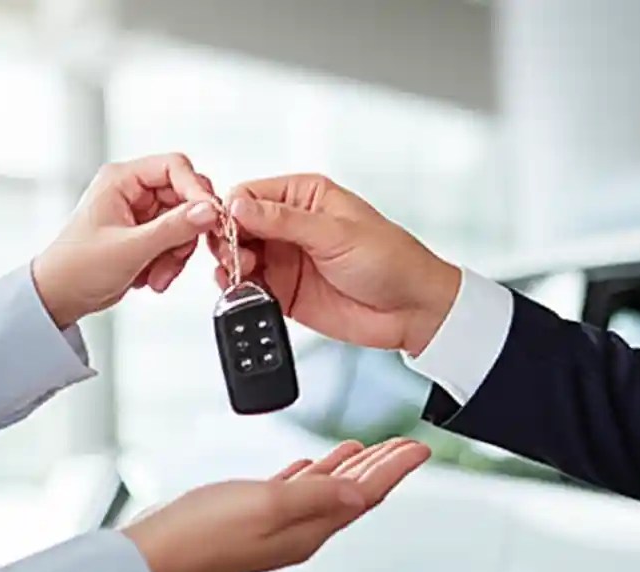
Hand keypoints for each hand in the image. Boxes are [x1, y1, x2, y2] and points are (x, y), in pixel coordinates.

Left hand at [32, 153, 218, 327]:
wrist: (59, 298)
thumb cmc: (76, 268)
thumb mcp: (130, 248)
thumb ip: (173, 228)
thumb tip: (209, 211)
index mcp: (121, 179)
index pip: (174, 167)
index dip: (196, 190)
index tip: (210, 216)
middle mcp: (132, 191)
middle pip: (184, 197)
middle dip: (186, 231)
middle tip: (181, 253)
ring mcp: (140, 213)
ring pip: (184, 223)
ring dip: (177, 253)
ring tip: (158, 274)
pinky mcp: (145, 235)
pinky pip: (175, 241)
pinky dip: (170, 262)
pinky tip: (153, 277)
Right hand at [123, 438, 430, 571]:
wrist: (153, 553)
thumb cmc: (203, 532)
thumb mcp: (268, 504)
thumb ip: (316, 495)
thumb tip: (362, 492)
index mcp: (308, 531)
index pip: (365, 495)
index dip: (395, 469)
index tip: (419, 447)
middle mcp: (297, 531)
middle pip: (352, 493)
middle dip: (381, 466)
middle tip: (405, 444)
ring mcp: (274, 526)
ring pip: (325, 490)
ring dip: (349, 467)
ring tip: (370, 447)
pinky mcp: (250, 518)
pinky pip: (293, 492)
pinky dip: (310, 475)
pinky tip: (309, 464)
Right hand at [211, 174, 460, 355]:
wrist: (411, 310)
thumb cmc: (391, 261)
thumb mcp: (336, 233)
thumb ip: (285, 221)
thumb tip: (240, 206)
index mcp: (306, 197)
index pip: (251, 194)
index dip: (232, 210)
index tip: (228, 228)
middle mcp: (291, 226)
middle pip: (238, 226)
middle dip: (228, 239)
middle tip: (235, 255)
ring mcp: (286, 259)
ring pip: (238, 257)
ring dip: (231, 265)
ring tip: (241, 273)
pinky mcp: (284, 292)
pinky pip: (249, 288)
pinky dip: (239, 291)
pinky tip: (244, 291)